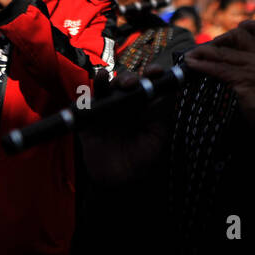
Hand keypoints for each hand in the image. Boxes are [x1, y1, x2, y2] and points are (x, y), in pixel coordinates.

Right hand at [80, 64, 171, 184]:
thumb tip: (167, 92)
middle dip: (131, 79)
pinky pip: (87, 101)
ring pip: (109, 87)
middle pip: (127, 83)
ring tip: (120, 85)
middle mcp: (126, 104)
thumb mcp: (157, 137)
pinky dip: (90, 91)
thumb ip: (161, 115)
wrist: (118, 182)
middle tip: (133, 85)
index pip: (149, 84)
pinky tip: (98, 82)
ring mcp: (107, 108)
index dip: (152, 75)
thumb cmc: (142, 159)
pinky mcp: (89, 117)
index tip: (156, 72)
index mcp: (144, 106)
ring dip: (113, 82)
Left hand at [184, 20, 254, 135]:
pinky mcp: (243, 78)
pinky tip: (193, 65)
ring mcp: (253, 65)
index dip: (245, 26)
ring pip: (222, 53)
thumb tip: (232, 59)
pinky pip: (218, 68)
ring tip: (190, 56)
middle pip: (237, 35)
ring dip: (202, 53)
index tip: (233, 31)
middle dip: (218, 40)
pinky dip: (202, 65)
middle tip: (206, 49)